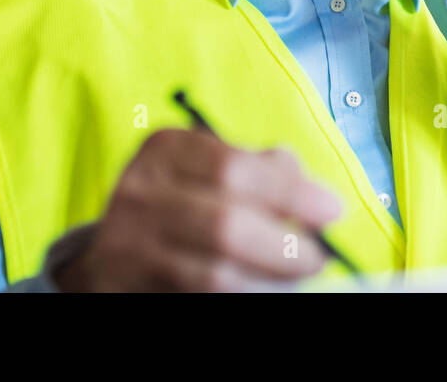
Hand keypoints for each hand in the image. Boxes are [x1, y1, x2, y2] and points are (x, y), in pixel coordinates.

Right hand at [53, 128, 342, 291]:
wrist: (114, 252)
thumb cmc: (186, 203)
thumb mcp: (214, 171)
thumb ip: (264, 171)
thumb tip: (314, 193)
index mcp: (167, 148)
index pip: (234, 167)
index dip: (290, 192)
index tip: (332, 210)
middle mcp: (140, 192)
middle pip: (225, 224)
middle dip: (285, 245)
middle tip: (318, 256)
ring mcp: (126, 245)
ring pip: (214, 274)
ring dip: (269, 280)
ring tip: (296, 277)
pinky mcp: (125, 287)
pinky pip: (199, 297)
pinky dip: (244, 295)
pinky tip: (264, 289)